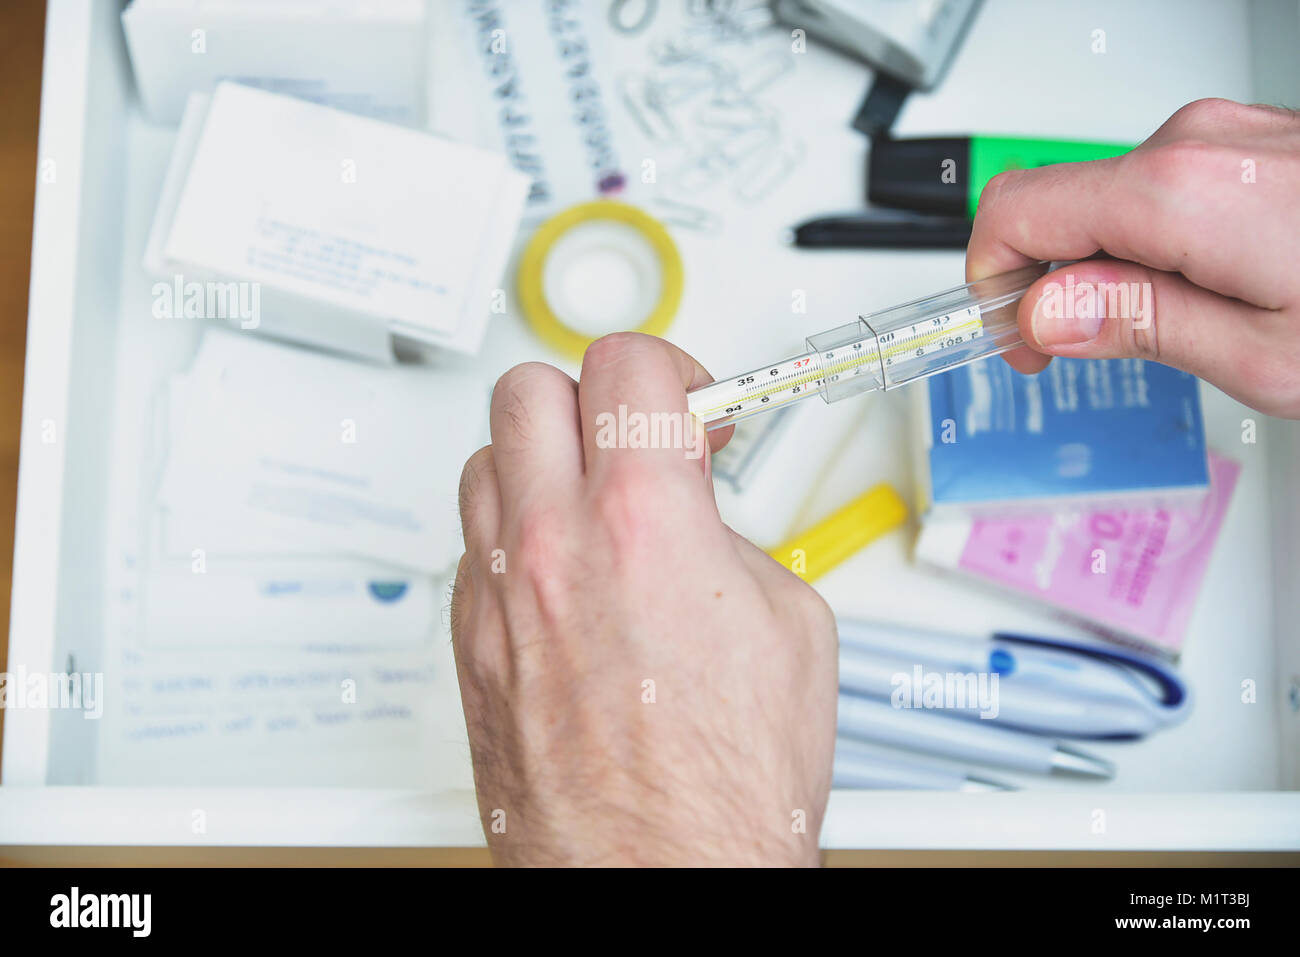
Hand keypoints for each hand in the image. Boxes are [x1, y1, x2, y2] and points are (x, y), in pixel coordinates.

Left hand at [452, 333, 837, 866]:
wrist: (659, 879)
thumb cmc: (725, 791)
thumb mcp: (791, 625)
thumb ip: (733, 537)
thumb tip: (700, 515)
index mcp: (646, 526)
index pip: (627, 364)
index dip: (670, 367)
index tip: (688, 401)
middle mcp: (554, 551)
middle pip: (531, 390)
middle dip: (592, 396)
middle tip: (634, 434)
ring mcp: (499, 597)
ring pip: (485, 459)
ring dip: (541, 458)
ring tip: (591, 498)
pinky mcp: (471, 645)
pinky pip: (472, 544)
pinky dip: (514, 534)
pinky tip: (561, 570)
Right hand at [968, 98, 1299, 417]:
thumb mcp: (1263, 354)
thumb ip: (1140, 325)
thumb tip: (1045, 315)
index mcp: (1181, 190)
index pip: (1014, 212)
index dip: (994, 285)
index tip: (1017, 340)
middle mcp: (1198, 144)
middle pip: (1055, 204)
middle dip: (1047, 280)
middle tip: (1074, 345)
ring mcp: (1225, 136)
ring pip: (1107, 201)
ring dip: (1108, 266)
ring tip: (1158, 325)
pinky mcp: (1245, 145)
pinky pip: (1159, 189)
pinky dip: (1151, 243)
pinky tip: (1195, 289)